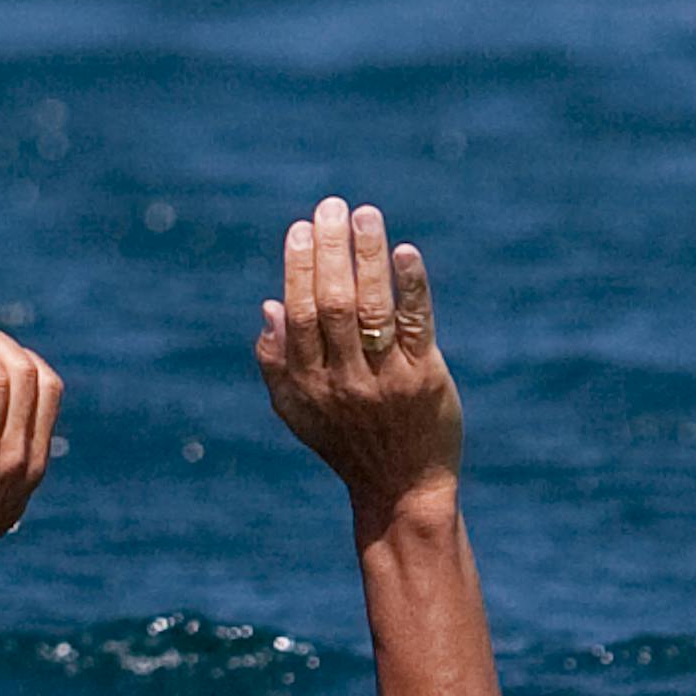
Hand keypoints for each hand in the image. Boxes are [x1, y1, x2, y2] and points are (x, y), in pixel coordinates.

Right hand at [254, 194, 465, 530]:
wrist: (403, 488)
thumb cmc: (347, 443)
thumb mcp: (297, 412)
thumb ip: (276, 363)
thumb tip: (269, 304)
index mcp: (307, 384)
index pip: (298, 314)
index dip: (298, 268)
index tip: (302, 228)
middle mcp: (344, 380)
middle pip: (331, 304)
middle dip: (329, 251)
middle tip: (331, 207)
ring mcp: (386, 379)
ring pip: (371, 308)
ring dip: (366, 257)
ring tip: (365, 215)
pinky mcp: (425, 378)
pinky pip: (416, 325)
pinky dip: (409, 286)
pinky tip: (404, 252)